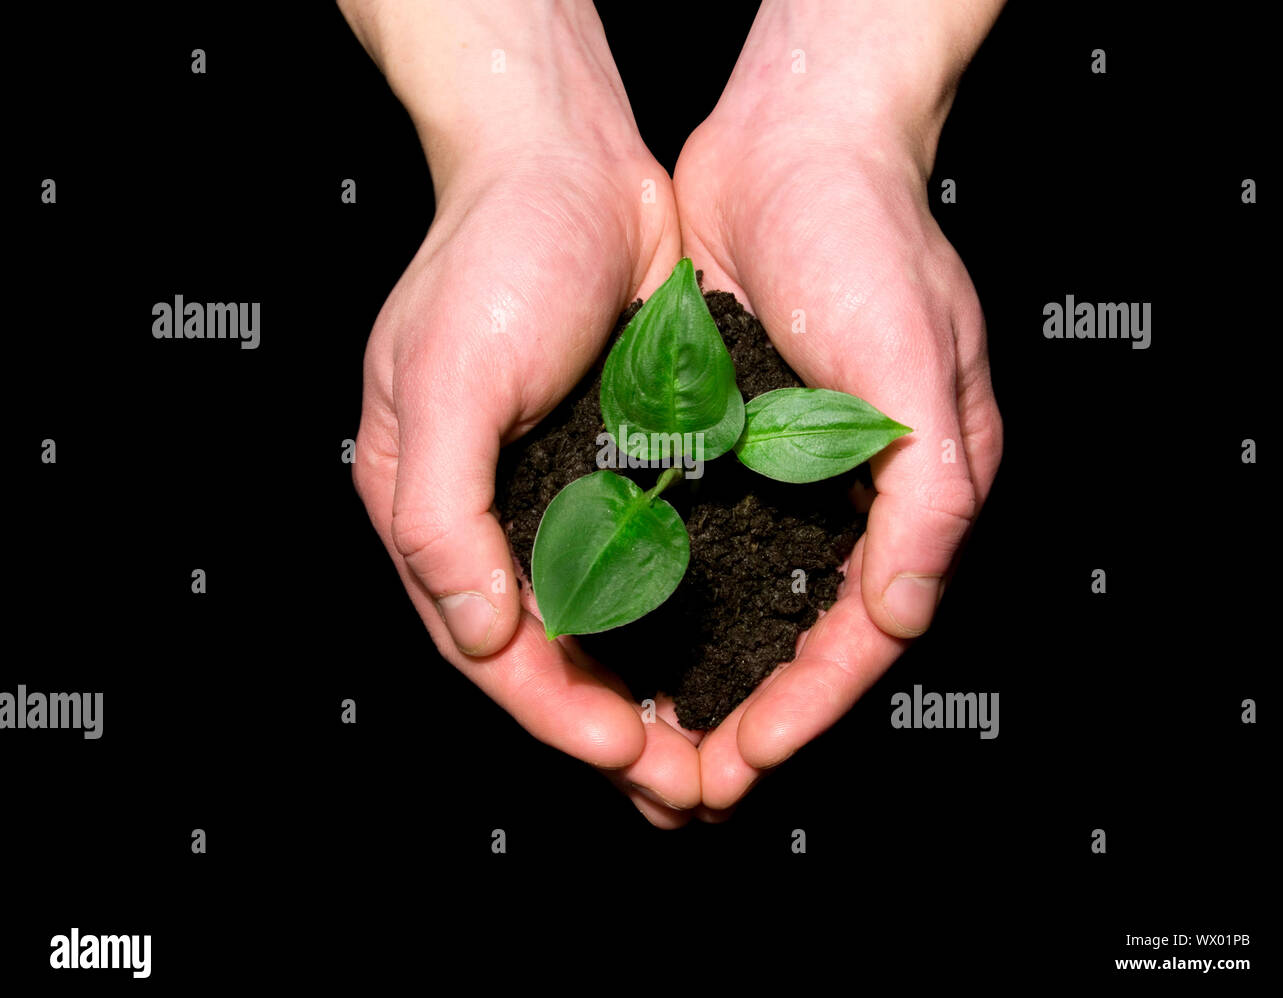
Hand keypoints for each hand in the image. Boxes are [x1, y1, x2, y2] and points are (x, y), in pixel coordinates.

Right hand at [343, 0, 701, 825]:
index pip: (489, 646)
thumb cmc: (491, 257)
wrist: (567, 166)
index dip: (553, 710)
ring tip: (707, 757)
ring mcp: (560, 495)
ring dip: (649, 694)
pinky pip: (649, 568)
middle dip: (609, 729)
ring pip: (606, 628)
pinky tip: (720, 660)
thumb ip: (440, 514)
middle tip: (683, 788)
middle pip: (550, 656)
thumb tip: (480, 631)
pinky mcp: (621, 468)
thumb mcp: (442, 381)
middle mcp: (494, 518)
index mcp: (431, 510)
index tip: (624, 751)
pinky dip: (679, 623)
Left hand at [672, 0, 1005, 813]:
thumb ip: (927, 496)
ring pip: (741, 603)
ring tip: (645, 735)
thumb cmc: (871, 234)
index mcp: (910, 489)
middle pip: (796, 635)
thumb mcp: (922, 361)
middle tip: (686, 782)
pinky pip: (696, 539)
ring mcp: (782, 469)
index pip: (859, 630)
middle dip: (747, 713)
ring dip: (697, 670)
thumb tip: (903, 614)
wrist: (792, 142)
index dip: (807, 703)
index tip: (750, 757)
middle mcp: (846, 492)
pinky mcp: (724, 438)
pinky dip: (666, 594)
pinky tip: (620, 632)